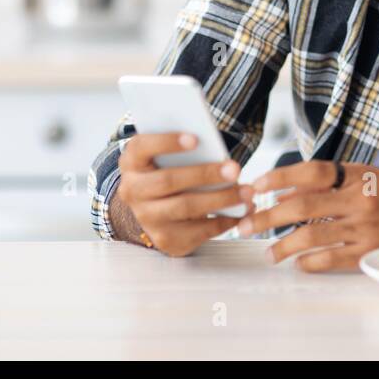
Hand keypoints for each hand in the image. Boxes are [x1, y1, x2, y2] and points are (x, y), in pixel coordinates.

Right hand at [115, 132, 253, 256]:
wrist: (154, 209)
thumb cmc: (170, 172)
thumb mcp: (168, 157)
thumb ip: (185, 150)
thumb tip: (216, 149)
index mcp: (132, 162)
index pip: (142, 147)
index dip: (167, 142)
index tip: (196, 138)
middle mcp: (133, 191)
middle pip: (168, 181)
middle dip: (205, 174)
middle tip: (234, 169)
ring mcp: (147, 218)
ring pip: (185, 207)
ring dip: (220, 199)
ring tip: (247, 192)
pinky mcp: (166, 239)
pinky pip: (198, 231)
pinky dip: (224, 220)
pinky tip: (242, 211)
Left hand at [237, 161, 378, 271]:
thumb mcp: (359, 175)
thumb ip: (324, 183)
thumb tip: (282, 194)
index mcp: (356, 176)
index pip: (311, 172)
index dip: (280, 177)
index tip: (256, 186)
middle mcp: (360, 201)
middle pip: (304, 207)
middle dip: (268, 217)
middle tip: (245, 224)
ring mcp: (365, 229)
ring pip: (313, 238)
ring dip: (284, 246)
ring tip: (269, 252)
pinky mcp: (369, 253)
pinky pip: (331, 260)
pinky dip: (309, 263)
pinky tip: (298, 263)